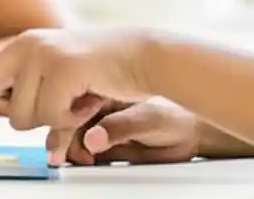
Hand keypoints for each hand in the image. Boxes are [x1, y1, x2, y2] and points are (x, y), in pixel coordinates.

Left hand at [0, 28, 154, 141]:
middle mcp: (24, 47)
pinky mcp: (60, 67)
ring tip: (80, 99)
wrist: (144, 55)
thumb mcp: (63, 84)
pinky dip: (72, 117)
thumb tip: (35, 142)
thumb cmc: (105, 73)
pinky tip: (90, 97)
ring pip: (23, 116)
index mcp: (20, 49)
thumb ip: (41, 103)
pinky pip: (51, 115)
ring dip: (54, 119)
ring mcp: (40, 55)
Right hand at [48, 99, 201, 165]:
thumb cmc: (175, 118)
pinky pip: (84, 148)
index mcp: (107, 91)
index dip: (64, 118)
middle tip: (60, 153)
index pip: (74, 102)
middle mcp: (101, 107)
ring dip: (67, 147)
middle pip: (68, 117)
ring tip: (71, 159)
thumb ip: (120, 128)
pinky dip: (78, 155)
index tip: (62, 134)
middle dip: (61, 135)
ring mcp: (103, 125)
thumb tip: (92, 139)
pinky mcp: (107, 143)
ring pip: (73, 134)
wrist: (192, 136)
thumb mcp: (148, 120)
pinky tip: (82, 161)